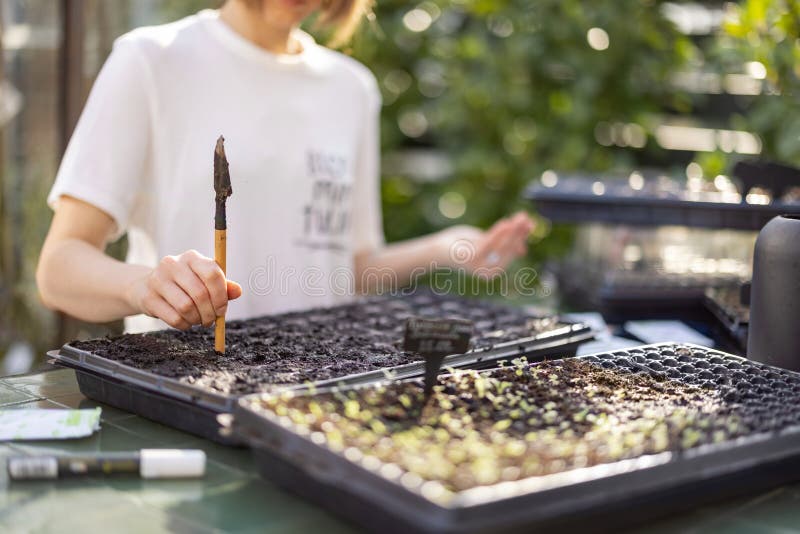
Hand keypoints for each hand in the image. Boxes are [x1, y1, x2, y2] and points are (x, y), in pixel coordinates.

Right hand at [126, 250, 242, 329]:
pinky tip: (186, 322)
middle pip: (200, 293)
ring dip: (197, 319)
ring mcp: (158, 279)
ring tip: (199, 320)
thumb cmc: (184, 284)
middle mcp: (173, 264)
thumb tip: (238, 291)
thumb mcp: (204, 280)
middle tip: (211, 320)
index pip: (212, 274)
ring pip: (186, 307)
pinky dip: (184, 325)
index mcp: (192, 257)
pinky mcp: (148, 297)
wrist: (146, 286)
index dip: (221, 296)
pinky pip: (174, 318)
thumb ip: (223, 286)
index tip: (223, 309)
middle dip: (210, 312)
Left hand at [440, 211, 534, 277]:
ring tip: (519, 218)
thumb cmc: (463, 246)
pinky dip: (498, 233)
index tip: (528, 224)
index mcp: (494, 271)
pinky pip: (488, 244)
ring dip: (512, 231)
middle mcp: (488, 272)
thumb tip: (523, 250)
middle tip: (525, 218)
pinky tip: (505, 223)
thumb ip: (502, 246)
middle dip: (519, 233)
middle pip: (508, 249)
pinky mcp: (471, 258)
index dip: (521, 238)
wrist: (438, 250)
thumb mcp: (486, 245)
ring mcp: (480, 266)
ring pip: (500, 246)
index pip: (512, 253)